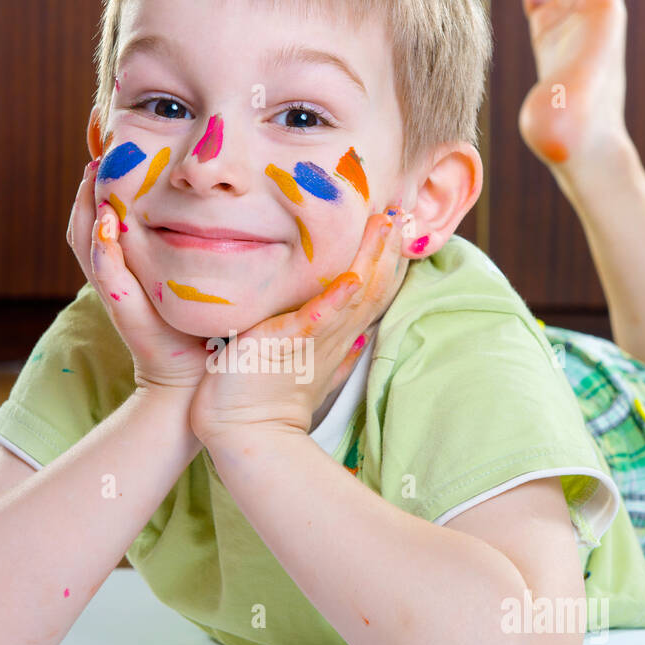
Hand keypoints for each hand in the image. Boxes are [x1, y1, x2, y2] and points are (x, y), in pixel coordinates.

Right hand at [66, 160, 209, 393]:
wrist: (195, 377)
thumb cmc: (201, 328)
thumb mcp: (191, 278)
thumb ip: (192, 248)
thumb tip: (215, 205)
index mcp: (126, 268)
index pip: (98, 221)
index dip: (95, 190)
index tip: (107, 153)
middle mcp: (115, 278)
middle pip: (82, 227)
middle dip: (83, 191)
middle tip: (95, 156)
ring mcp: (117, 293)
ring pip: (84, 245)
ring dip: (84, 210)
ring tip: (92, 175)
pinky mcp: (126, 312)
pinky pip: (107, 275)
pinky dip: (103, 251)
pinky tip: (108, 224)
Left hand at [188, 209, 405, 447]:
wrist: (244, 433)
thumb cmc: (260, 398)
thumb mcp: (297, 362)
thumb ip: (324, 345)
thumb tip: (357, 339)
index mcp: (334, 337)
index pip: (369, 292)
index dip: (386, 261)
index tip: (396, 228)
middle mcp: (333, 336)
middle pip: (373, 286)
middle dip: (388, 249)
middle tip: (400, 211)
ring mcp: (315, 340)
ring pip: (356, 293)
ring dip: (373, 258)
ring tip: (386, 223)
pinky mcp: (290, 343)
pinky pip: (320, 317)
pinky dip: (339, 298)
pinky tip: (354, 276)